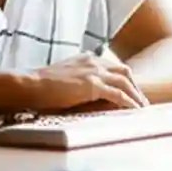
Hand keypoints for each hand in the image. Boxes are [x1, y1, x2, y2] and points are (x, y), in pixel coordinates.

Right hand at [28, 53, 147, 109]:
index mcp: (86, 59)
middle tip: (141, 102)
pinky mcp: (92, 85)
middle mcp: (93, 61)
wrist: (29, 85)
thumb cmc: (40, 86)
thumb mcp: (63, 79)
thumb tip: (85, 95)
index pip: (113, 67)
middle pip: (124, 72)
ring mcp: (93, 72)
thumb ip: (77, 82)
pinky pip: (118, 94)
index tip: (131, 92)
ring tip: (142, 109)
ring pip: (125, 82)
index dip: (124, 80)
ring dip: (136, 96)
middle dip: (135, 87)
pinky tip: (134, 111)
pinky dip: (128, 103)